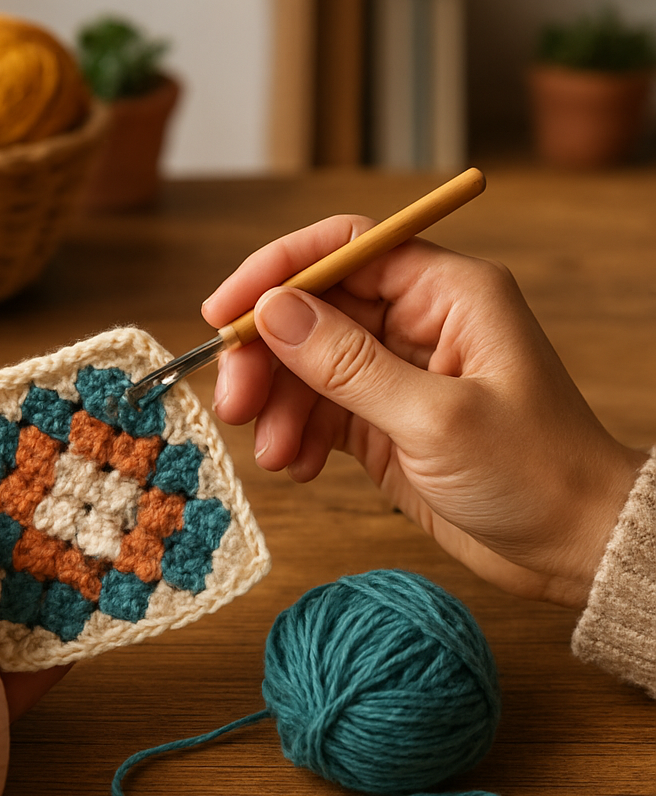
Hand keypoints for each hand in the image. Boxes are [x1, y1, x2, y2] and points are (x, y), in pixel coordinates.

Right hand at [203, 215, 645, 608]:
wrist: (571, 547)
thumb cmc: (534, 473)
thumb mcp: (435, 418)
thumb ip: (347, 364)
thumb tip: (271, 312)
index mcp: (446, 293)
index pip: (345, 248)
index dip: (276, 271)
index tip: (224, 313)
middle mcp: (418, 322)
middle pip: (313, 311)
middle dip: (266, 356)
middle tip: (234, 403)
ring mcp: (398, 372)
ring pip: (308, 365)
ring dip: (278, 406)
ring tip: (276, 455)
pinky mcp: (385, 420)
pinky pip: (321, 410)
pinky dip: (299, 435)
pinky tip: (299, 467)